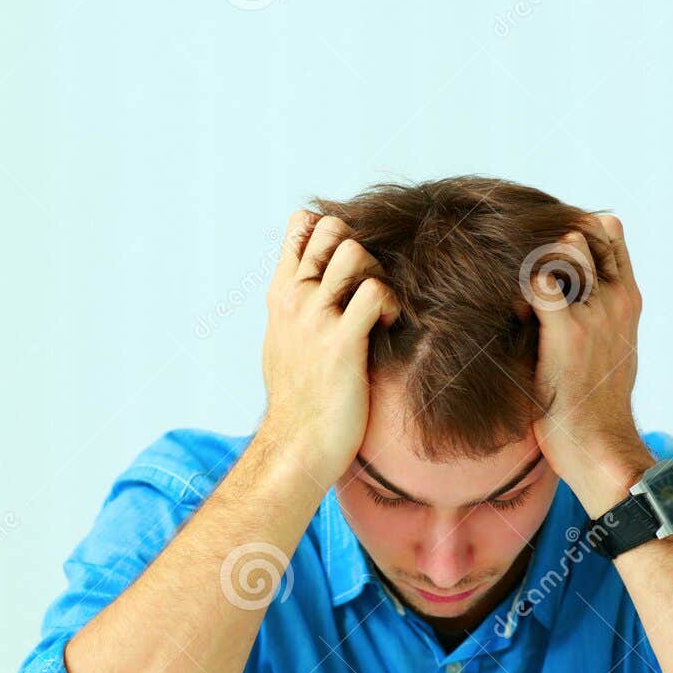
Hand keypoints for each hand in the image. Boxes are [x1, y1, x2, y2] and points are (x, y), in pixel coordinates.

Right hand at [258, 210, 398, 485]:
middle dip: (362, 245)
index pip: (300, 225)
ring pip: (354, 251)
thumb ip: (295, 308)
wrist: (296, 447)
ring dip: (378, 272)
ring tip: (381, 307)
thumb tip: (310, 286)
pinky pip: (374, 293)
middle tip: (371, 284)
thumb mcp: (283, 342)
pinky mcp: (340, 344)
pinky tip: (389, 328)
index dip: (333, 230)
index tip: (351, 265)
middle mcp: (294, 299)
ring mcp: (314, 319)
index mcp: (281, 295)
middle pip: (332, 227)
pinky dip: (391, 304)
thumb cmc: (298, 400)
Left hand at [526, 214, 654, 516]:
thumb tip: (576, 288)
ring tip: (503, 273)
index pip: (608, 234)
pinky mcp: (566, 333)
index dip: (572, 229)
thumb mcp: (613, 344)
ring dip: (532, 256)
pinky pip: (540, 282)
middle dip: (547, 236)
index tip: (539, 240)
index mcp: (627, 299)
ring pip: (565, 250)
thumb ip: (603, 308)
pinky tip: (501, 296)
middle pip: (584, 234)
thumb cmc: (597, 398)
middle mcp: (615, 299)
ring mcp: (593, 314)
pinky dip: (517, 280)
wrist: (598, 443)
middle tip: (511, 253)